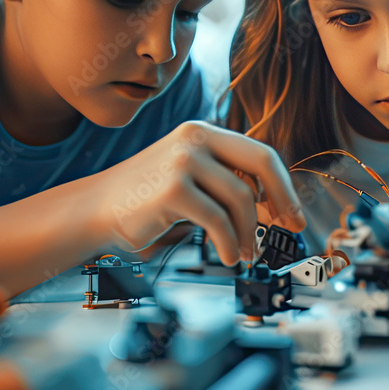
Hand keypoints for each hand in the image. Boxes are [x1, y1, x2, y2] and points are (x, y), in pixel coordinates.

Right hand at [94, 121, 305, 264]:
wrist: (94, 210)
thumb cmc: (148, 200)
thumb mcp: (193, 180)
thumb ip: (228, 183)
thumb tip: (277, 207)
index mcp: (204, 132)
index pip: (260, 154)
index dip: (284, 186)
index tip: (293, 214)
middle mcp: (195, 138)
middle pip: (261, 164)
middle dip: (283, 199)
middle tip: (290, 228)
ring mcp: (183, 160)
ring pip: (240, 198)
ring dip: (249, 232)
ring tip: (245, 255)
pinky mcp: (173, 189)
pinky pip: (218, 220)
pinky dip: (229, 244)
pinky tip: (227, 257)